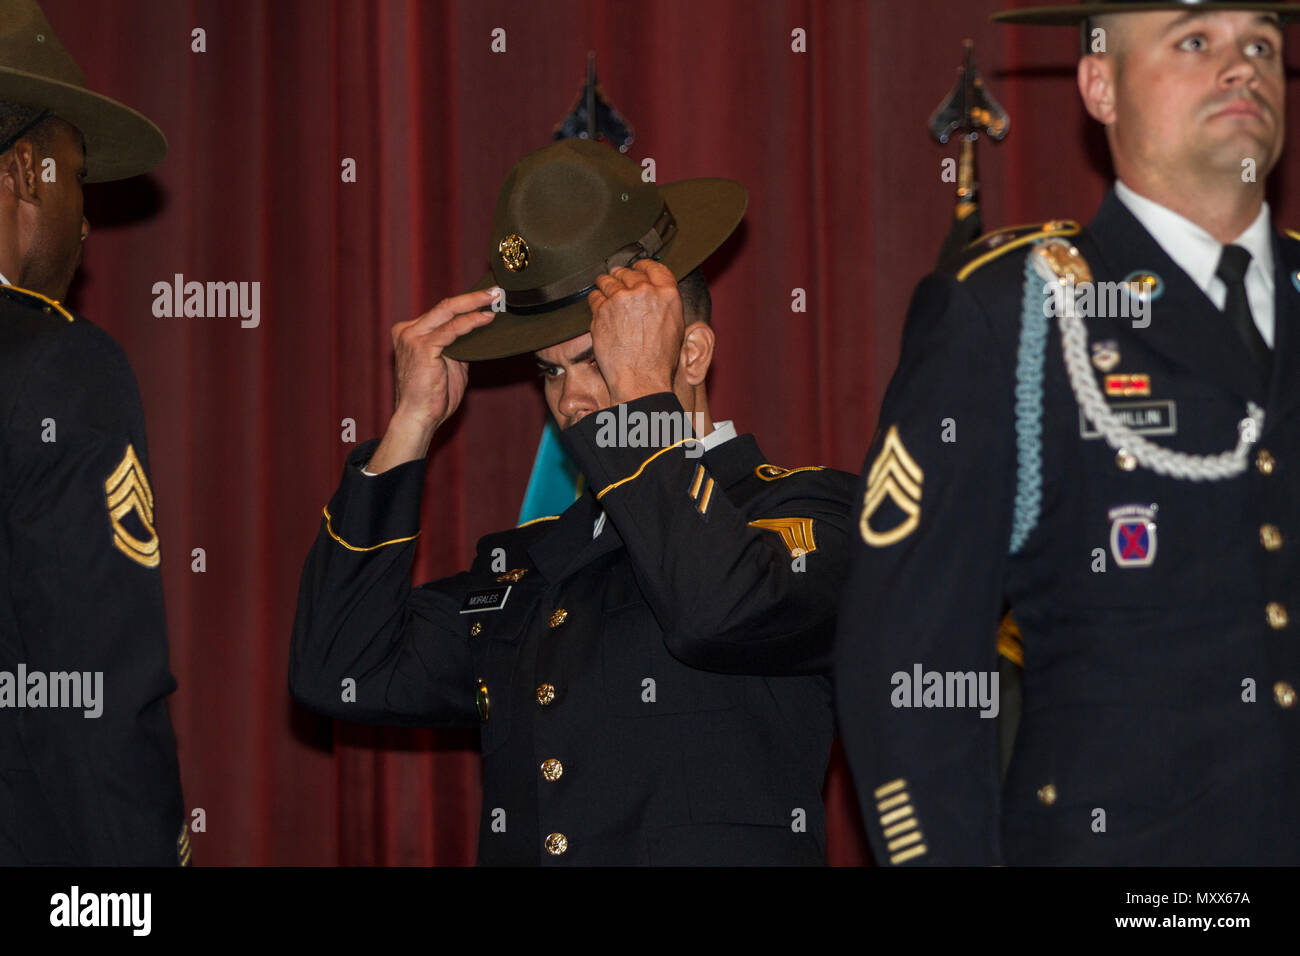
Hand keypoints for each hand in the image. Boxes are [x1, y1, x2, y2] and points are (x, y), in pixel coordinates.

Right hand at [366, 289, 497, 472]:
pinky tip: (486, 318)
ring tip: (495, 299)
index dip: (466, 303)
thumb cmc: (434, 396)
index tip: (487, 297)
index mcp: (411, 332)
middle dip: (473, 297)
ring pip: (448, 312)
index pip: (442, 311)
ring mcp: (412, 337)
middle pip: (445, 306)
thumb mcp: (450, 364)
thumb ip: (459, 345)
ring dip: (475, 305)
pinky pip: (451, 329)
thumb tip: (480, 330)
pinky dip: (471, 322)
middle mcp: (408, 331)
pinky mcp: (422, 347)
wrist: (418, 418)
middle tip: (496, 290)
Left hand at [587, 260, 682, 403]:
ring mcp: (621, 298)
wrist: (641, 379)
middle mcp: (644, 291)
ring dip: (606, 287)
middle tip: (618, 288)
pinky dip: (596, 302)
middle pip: (628, 272)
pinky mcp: (602, 309)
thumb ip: (665, 303)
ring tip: (607, 299)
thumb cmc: (659, 360)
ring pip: (608, 280)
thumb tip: (656, 292)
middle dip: (622, 278)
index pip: (653, 267)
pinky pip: (594, 296)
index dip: (642, 266)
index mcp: (667, 293)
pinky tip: (600, 313)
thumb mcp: (675, 327)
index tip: (636, 268)